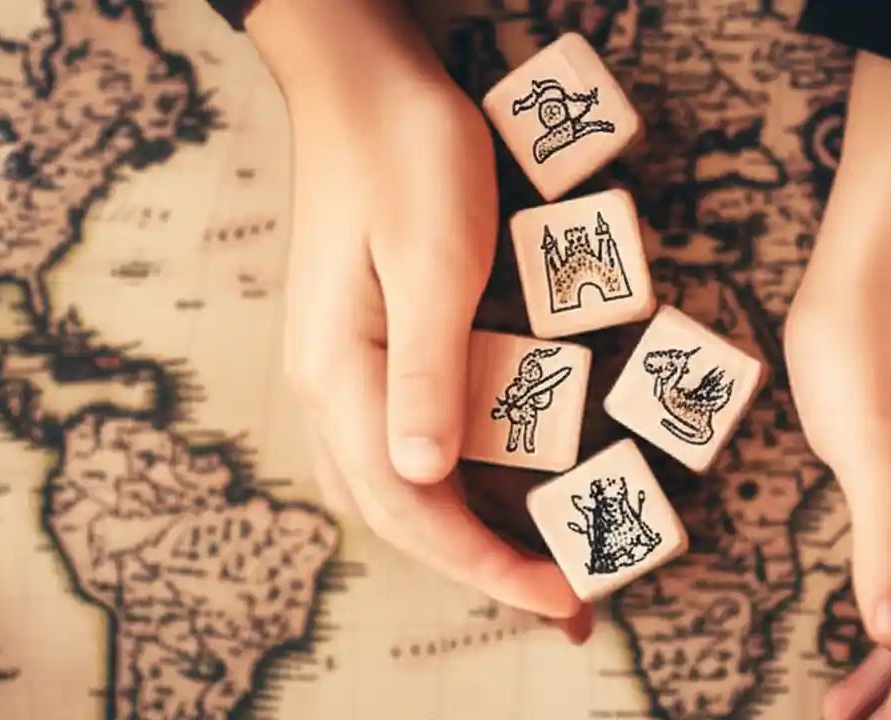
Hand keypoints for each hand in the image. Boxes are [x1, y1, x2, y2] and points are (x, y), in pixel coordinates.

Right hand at [246, 0, 587, 628]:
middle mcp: (329, 384)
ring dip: (460, 533)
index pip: (413, 505)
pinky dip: (448, 483)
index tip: (560, 596)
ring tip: (530, 562)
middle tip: (561, 598)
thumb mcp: (434, 259)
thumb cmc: (406, 156)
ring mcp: (338, 364)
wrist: (360, 82)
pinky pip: (398, 440)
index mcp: (342, 373)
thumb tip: (425, 478)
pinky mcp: (360, 342)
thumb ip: (428, 372)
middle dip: (479, 565)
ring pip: (392, 484)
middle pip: (397, 511)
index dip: (487, 563)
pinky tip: (485, 490)